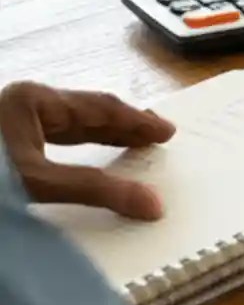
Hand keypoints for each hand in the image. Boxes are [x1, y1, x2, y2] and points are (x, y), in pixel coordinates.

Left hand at [0, 81, 175, 219]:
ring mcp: (13, 118)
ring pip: (70, 124)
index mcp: (34, 99)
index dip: (137, 120)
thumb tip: (152, 204)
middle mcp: (25, 102)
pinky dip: (79, 144)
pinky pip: (53, 135)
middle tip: (157, 136)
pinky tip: (91, 152)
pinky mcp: (5, 138)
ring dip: (104, 135)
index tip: (166, 131)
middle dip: (124, 126)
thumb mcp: (38, 182)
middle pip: (86, 111)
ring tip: (134, 142)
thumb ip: (94, 190)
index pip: (100, 107)